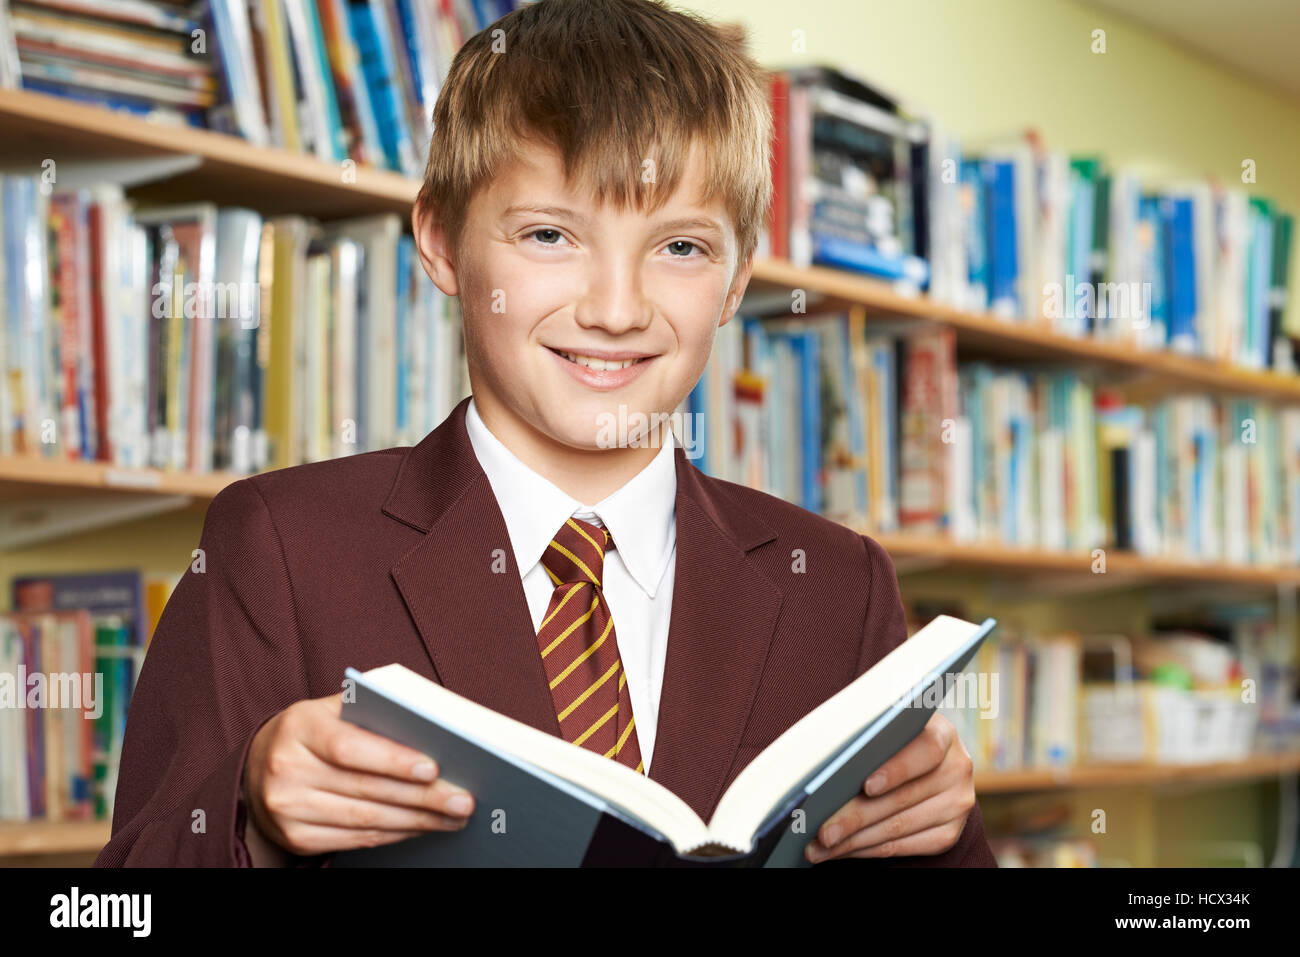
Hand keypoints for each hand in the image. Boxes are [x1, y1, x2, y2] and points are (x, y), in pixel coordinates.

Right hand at [242, 692, 475, 856]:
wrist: (260, 765)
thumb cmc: (315, 730)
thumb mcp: (333, 708)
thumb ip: (373, 711)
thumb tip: (433, 727)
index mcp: (299, 727)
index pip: (349, 746)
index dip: (393, 760)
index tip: (433, 768)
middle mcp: (286, 768)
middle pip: (366, 789)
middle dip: (422, 797)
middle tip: (463, 800)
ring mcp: (287, 807)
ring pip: (365, 820)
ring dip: (416, 821)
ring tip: (453, 818)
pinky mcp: (295, 837)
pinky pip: (355, 840)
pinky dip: (395, 834)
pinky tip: (421, 827)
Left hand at [805, 712, 973, 862]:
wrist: (924, 764)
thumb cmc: (891, 741)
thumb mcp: (887, 729)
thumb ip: (869, 737)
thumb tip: (826, 763)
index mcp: (943, 734)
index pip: (926, 750)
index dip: (896, 770)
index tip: (866, 786)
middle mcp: (957, 768)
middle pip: (902, 797)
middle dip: (855, 817)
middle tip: (822, 831)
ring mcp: (957, 803)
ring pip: (898, 827)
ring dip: (854, 840)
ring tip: (821, 846)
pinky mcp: (949, 833)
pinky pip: (903, 847)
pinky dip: (868, 850)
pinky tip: (842, 850)